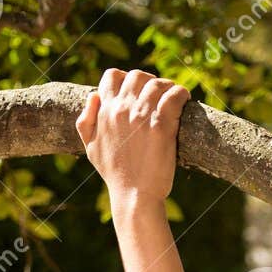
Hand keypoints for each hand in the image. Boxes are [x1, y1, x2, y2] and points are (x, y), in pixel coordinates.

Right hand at [75, 68, 190, 206]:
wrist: (134, 196)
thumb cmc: (114, 174)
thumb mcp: (90, 147)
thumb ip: (86, 120)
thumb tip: (94, 95)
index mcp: (105, 111)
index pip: (112, 76)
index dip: (125, 78)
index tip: (137, 90)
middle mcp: (122, 109)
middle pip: (137, 76)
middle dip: (149, 80)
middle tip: (159, 93)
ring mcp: (142, 116)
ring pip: (157, 84)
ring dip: (167, 87)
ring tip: (174, 97)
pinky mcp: (161, 127)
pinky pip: (174, 97)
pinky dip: (181, 94)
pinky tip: (185, 100)